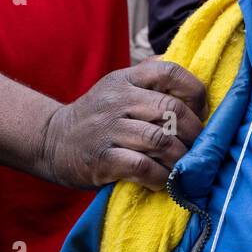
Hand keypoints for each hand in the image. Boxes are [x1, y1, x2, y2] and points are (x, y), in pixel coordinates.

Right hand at [37, 59, 206, 190]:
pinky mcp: (102, 159)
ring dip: (180, 158)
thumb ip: (149, 79)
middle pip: (172, 109)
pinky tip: (161, 180)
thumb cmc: (97, 118)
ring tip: (181, 167)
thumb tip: (190, 76)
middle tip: (197, 147)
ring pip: (162, 141)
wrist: (51, 141)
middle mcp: (118, 100)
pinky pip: (142, 167)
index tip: (200, 112)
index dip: (194, 92)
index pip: (169, 71)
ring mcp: (109, 129)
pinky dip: (159, 177)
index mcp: (126, 79)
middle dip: (194, 133)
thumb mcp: (117, 88)